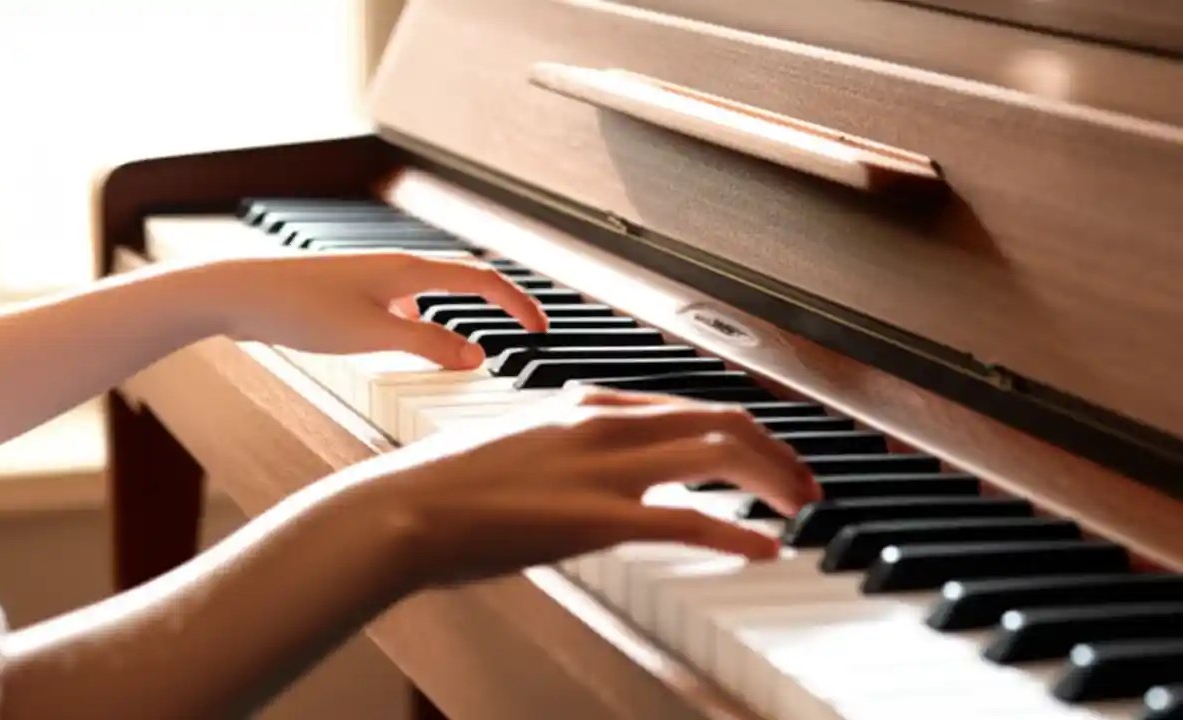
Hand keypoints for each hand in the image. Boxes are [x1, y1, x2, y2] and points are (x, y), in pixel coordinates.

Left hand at [206, 252, 547, 368]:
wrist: (238, 295)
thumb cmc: (299, 308)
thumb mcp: (372, 335)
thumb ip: (428, 345)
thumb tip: (476, 356)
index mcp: (408, 270)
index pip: (481, 279)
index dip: (516, 304)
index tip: (540, 329)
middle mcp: (395, 269)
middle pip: (463, 279)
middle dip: (498, 303)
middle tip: (524, 330)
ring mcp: (373, 280)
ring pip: (433, 293)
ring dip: (461, 313)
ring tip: (479, 342)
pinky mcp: (352, 294)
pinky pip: (406, 305)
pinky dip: (426, 323)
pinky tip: (413, 341)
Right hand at [320, 387, 821, 590]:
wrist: (402, 510)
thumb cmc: (443, 488)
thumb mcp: (512, 452)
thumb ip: (557, 453)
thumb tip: (579, 471)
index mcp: (583, 409)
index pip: (684, 406)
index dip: (737, 428)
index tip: (761, 451)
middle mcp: (604, 425)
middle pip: (721, 420)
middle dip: (777, 449)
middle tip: (803, 482)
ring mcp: (604, 469)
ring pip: (721, 453)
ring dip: (775, 479)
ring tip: (800, 507)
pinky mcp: (598, 517)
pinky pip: (691, 521)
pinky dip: (739, 534)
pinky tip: (765, 550)